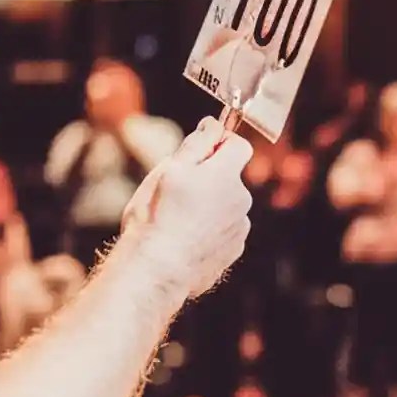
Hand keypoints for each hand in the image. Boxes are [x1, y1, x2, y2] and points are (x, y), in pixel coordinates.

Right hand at [120, 117, 252, 298]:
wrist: (156, 270)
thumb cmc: (156, 217)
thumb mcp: (169, 170)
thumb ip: (196, 144)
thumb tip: (212, 126)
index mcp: (226, 176)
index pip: (240, 145)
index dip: (220, 143)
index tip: (200, 151)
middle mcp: (241, 201)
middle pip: (230, 178)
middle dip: (209, 179)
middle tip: (176, 190)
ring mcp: (239, 229)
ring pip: (226, 206)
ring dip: (209, 206)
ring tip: (177, 220)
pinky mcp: (232, 252)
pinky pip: (223, 232)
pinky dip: (208, 232)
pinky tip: (183, 239)